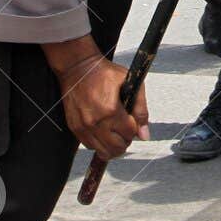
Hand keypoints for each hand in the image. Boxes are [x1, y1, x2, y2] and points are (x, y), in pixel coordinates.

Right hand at [45, 42, 147, 159]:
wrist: (78, 69)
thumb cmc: (103, 73)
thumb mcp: (130, 83)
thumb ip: (141, 109)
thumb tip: (144, 134)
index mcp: (111, 110)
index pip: (130, 134)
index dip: (135, 128)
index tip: (132, 121)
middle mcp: (96, 122)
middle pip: (117, 148)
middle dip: (126, 141)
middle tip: (125, 130)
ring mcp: (83, 127)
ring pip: (103, 152)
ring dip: (113, 146)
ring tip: (115, 133)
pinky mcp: (75, 128)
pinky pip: (90, 146)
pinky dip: (99, 144)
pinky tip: (103, 131)